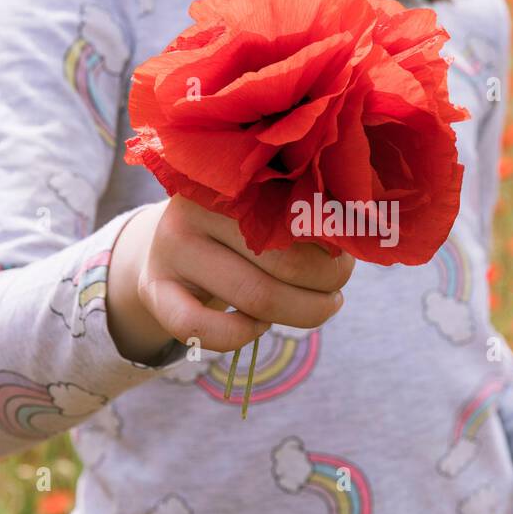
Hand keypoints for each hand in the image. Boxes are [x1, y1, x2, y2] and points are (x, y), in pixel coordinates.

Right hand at [106, 195, 353, 362]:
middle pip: (284, 263)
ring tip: (322, 305)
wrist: (168, 241)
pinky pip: (202, 329)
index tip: (348, 248)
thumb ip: (303, 210)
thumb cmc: (240, 224)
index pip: (299, 212)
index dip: (335, 239)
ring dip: (304, 312)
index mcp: (233, 177)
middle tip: (339, 285)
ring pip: (255, 298)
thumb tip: (357, 235)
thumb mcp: (267, 203)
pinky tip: (262, 326)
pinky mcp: (155, 290)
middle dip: (329, 282)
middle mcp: (195, 208)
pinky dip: (243, 336)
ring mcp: (170, 249)